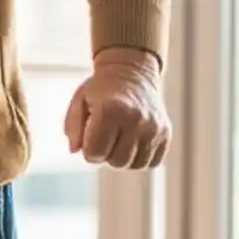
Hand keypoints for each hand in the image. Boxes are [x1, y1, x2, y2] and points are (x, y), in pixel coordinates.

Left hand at [63, 47, 171, 169]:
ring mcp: (153, 127)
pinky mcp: (166, 133)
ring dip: (124, 158)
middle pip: (117, 162)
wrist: (131, 73)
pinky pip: (152, 162)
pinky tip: (133, 143)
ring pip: (136, 165)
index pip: (95, 153)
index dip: (89, 150)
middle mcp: (135, 118)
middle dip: (107, 154)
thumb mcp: (79, 101)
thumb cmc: (101, 89)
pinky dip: (140, 158)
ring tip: (118, 139)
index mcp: (110, 109)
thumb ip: (72, 127)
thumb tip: (75, 150)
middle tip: (105, 137)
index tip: (90, 137)